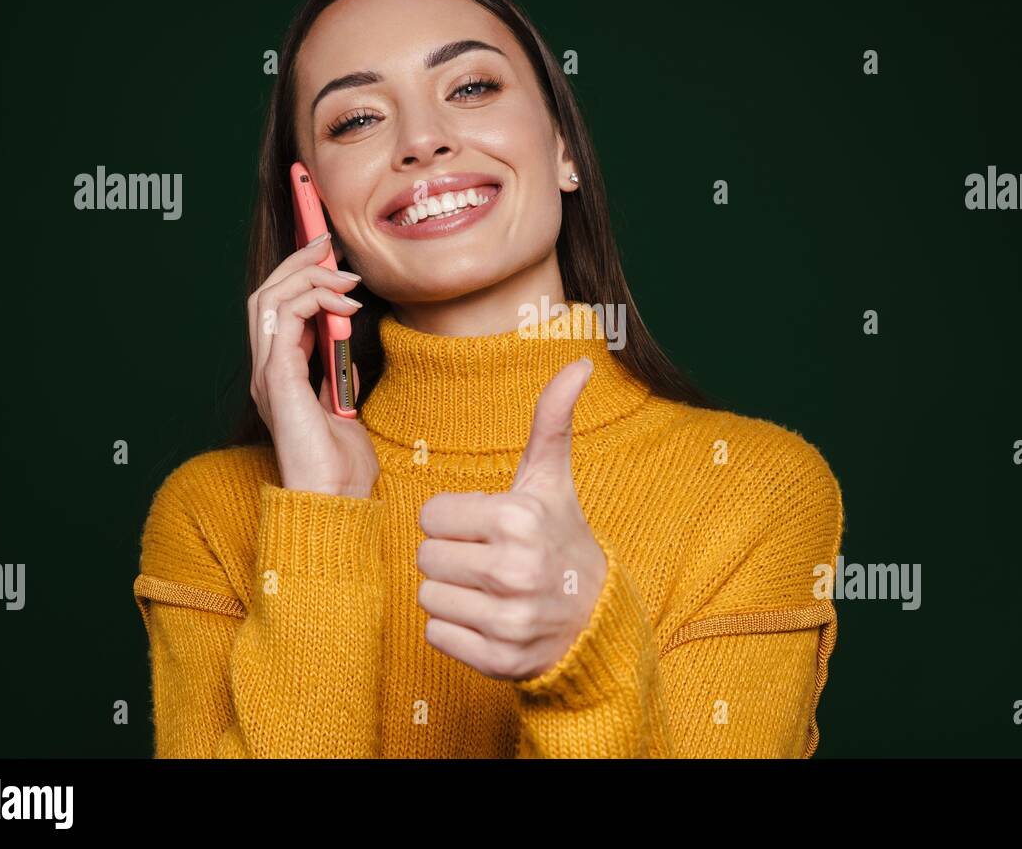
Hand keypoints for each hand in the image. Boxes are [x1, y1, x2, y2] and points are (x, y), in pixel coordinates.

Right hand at [246, 233, 379, 497]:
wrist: (335, 498)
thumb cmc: (341, 465)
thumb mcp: (342, 409)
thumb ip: (336, 376)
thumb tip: (346, 344)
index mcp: (278, 376)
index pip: (276, 310)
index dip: (296, 276)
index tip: (326, 253)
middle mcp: (266, 371)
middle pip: (265, 295)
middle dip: (296, 262)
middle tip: (329, 243)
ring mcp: (266, 374)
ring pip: (268, 299)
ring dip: (307, 276)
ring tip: (344, 274)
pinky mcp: (277, 379)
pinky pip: (285, 318)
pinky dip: (314, 300)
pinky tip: (345, 304)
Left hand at [415, 357, 607, 681]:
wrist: (595, 619)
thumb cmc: (561, 539)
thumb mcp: (552, 480)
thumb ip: (551, 420)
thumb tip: (579, 362)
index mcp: (518, 518)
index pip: (431, 515)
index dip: (455, 519)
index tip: (488, 528)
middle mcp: (513, 570)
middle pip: (425, 556)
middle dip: (451, 555)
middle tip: (487, 558)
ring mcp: (507, 619)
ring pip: (427, 595)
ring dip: (450, 591)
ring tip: (487, 589)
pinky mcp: (498, 659)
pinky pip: (435, 634)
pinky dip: (455, 629)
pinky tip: (487, 618)